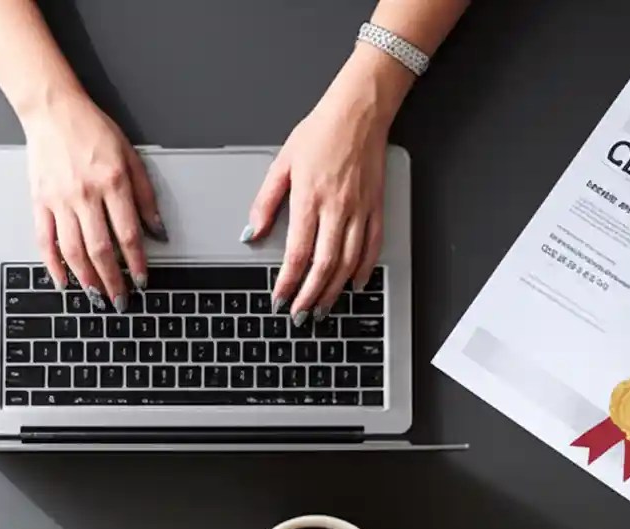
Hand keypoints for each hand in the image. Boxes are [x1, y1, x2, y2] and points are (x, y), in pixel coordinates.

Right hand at [23, 94, 161, 311]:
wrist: (53, 111)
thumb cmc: (92, 130)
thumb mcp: (131, 156)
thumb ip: (145, 196)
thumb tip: (157, 230)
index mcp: (112, 182)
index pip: (127, 234)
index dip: (137, 263)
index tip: (143, 280)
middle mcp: (85, 194)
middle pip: (100, 249)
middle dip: (113, 280)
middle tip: (120, 299)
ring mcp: (59, 200)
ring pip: (73, 250)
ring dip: (86, 279)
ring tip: (97, 296)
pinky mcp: (39, 201)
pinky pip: (45, 240)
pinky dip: (53, 265)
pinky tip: (63, 280)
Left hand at [245, 48, 410, 324]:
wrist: (360, 112)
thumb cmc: (321, 132)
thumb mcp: (282, 163)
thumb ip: (265, 202)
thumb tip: (252, 233)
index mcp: (310, 198)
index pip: (298, 253)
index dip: (288, 282)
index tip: (279, 298)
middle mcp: (337, 208)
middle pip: (325, 266)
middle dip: (310, 296)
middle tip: (300, 315)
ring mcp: (360, 210)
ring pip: (349, 262)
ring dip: (334, 290)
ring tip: (322, 308)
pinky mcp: (377, 207)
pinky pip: (372, 247)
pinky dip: (364, 270)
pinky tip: (355, 284)